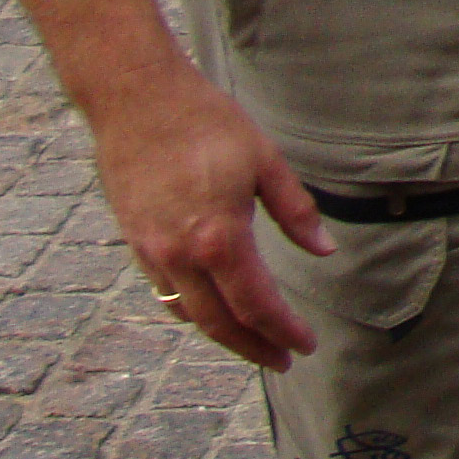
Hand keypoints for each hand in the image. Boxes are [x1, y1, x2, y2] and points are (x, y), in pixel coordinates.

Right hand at [90, 66, 331, 369]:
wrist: (135, 98)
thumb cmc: (206, 122)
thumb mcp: (264, 160)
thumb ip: (295, 211)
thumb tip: (324, 249)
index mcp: (218, 237)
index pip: (257, 305)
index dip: (283, 331)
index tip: (305, 346)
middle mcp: (179, 255)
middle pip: (219, 324)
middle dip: (253, 348)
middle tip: (282, 360)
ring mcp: (151, 251)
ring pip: (188, 313)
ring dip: (222, 334)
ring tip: (252, 339)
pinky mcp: (133, 241)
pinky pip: (165, 291)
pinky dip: (191, 308)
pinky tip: (211, 304)